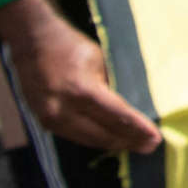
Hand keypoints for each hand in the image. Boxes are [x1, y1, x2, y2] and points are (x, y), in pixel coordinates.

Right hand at [0, 2, 161, 153]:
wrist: (33, 41)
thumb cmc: (71, 46)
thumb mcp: (99, 61)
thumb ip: (110, 87)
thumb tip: (128, 109)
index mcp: (81, 90)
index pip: (116, 116)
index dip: (137, 129)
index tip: (155, 138)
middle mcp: (63, 110)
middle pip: (102, 134)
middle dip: (128, 141)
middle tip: (150, 146)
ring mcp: (50, 118)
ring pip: (88, 139)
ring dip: (113, 144)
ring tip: (135, 146)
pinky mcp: (44, 122)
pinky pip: (74, 136)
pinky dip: (94, 139)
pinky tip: (110, 140)